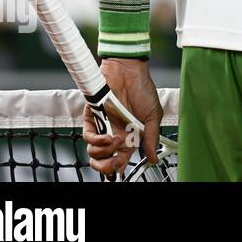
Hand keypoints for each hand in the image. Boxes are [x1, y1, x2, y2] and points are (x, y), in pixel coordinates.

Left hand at [83, 58, 162, 177]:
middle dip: (107, 166)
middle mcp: (115, 133)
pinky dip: (95, 141)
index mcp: (130, 136)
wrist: (129, 71)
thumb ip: (152, 138)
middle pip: (104, 160)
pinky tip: (105, 136)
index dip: (118, 167)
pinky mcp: (92, 118)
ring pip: (94, 151)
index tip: (120, 170)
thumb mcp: (153, 116)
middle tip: (113, 161)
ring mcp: (103, 126)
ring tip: (114, 140)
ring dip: (104, 151)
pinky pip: (87, 136)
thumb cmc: (142, 89)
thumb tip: (153, 158)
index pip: (120, 160)